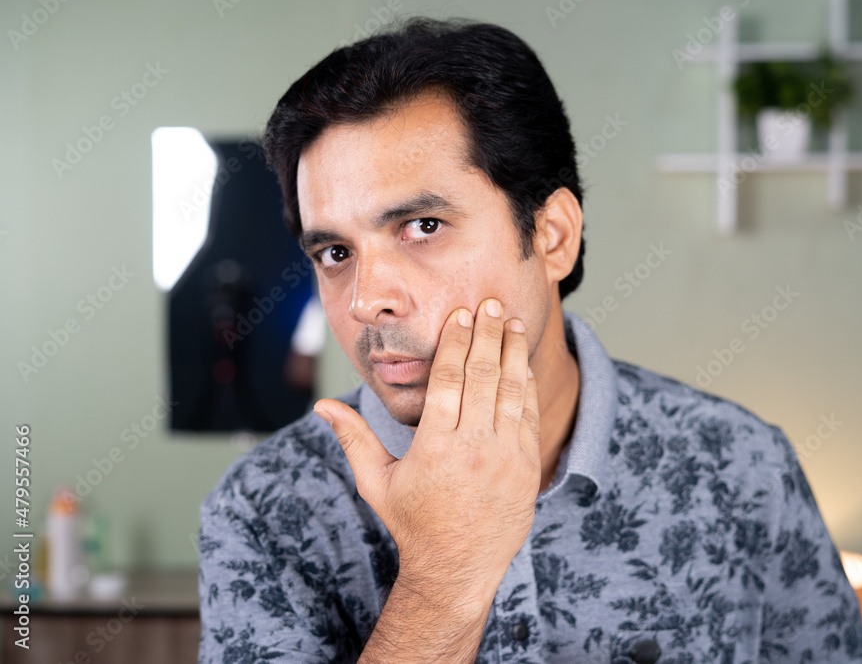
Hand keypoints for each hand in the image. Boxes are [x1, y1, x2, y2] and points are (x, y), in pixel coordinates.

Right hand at [314, 298, 540, 607]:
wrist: (457, 568)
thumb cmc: (413, 524)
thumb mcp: (376, 483)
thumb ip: (353, 439)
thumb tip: (321, 406)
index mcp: (436, 447)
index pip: (448, 380)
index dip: (455, 342)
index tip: (460, 315)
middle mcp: (474, 448)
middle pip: (482, 376)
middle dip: (486, 334)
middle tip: (489, 304)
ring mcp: (505, 457)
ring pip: (512, 391)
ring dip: (512, 352)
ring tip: (510, 321)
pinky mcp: (526, 467)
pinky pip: (529, 415)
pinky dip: (526, 385)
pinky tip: (521, 362)